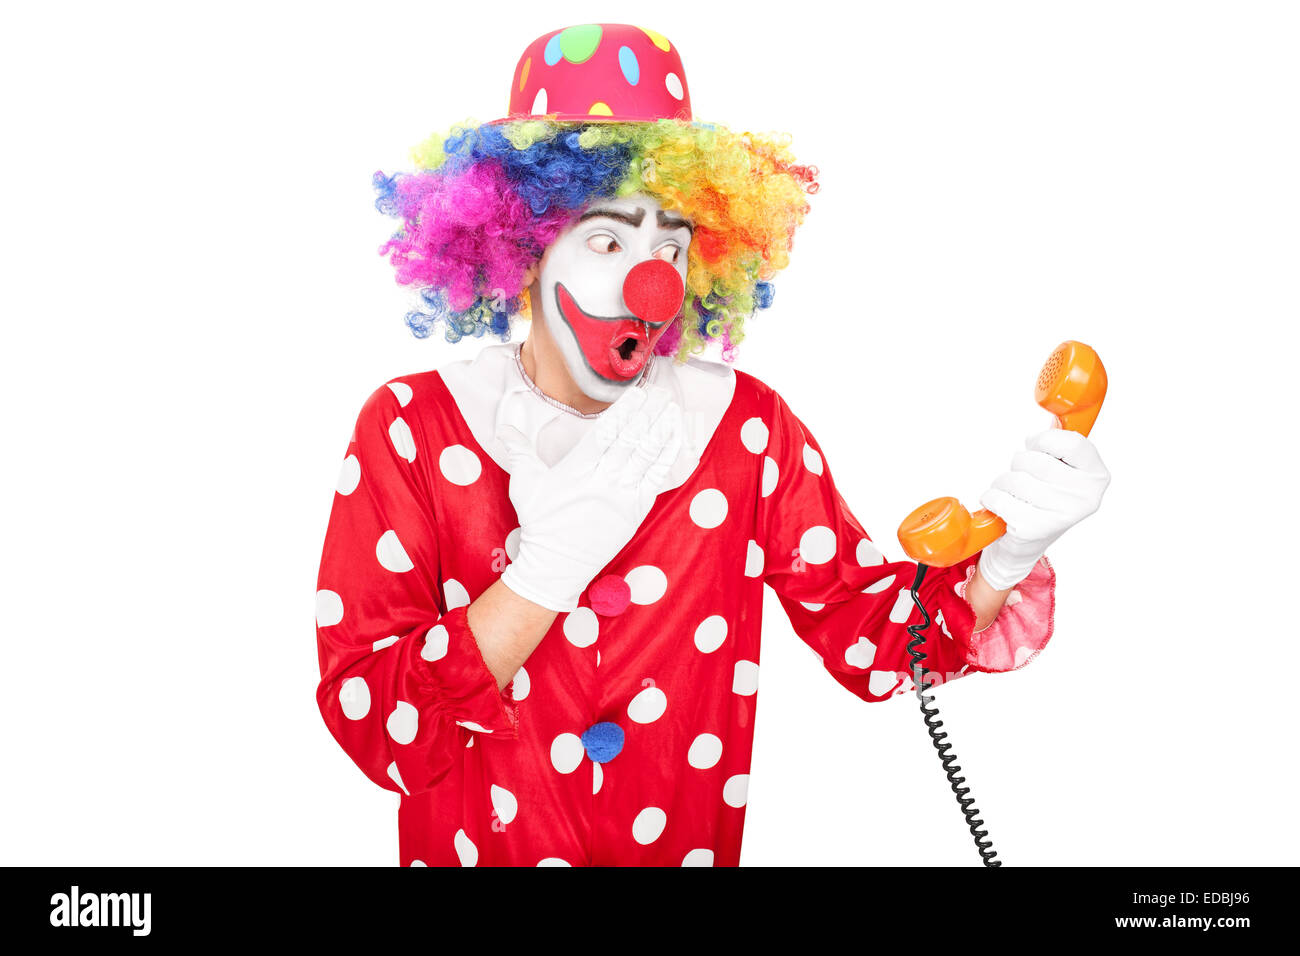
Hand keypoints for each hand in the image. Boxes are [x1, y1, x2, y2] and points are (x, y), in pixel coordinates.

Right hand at [497, 386, 683, 610]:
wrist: (556, 565)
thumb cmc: (540, 523)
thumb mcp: (524, 484)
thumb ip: (519, 450)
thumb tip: (504, 425)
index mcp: (577, 469)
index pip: (606, 433)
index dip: (624, 411)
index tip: (637, 393)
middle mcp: (603, 480)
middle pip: (630, 439)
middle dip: (647, 414)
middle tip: (661, 394)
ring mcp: (622, 496)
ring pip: (646, 456)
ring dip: (661, 430)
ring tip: (671, 409)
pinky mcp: (636, 511)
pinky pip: (656, 478)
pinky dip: (666, 456)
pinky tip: (675, 439)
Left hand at [977, 428, 1109, 590]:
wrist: (1025, 546)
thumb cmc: (1043, 500)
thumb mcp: (1063, 470)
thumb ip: (1063, 443)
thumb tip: (1059, 403)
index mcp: (1097, 476)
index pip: (1071, 442)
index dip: (1044, 440)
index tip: (1036, 446)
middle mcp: (1085, 498)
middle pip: (1036, 460)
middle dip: (1018, 463)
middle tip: (1022, 476)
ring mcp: (1060, 516)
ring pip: (1014, 479)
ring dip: (1002, 482)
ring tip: (1011, 493)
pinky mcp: (1033, 530)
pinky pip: (998, 498)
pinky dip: (991, 498)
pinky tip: (1001, 507)